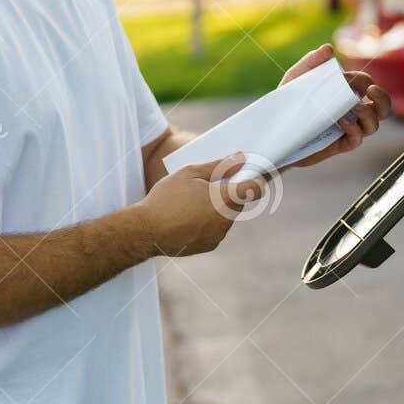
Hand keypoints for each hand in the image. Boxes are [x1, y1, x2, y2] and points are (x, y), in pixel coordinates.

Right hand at [135, 154, 262, 256]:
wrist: (145, 231)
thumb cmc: (166, 198)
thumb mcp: (190, 173)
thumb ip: (218, 165)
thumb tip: (241, 158)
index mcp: (225, 198)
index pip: (255, 187)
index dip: (258, 178)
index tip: (255, 172)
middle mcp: (227, 219)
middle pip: (239, 201)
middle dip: (229, 192)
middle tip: (211, 184)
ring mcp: (219, 234)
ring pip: (227, 215)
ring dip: (218, 208)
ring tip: (193, 201)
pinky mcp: (210, 244)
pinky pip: (216, 229)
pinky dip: (209, 222)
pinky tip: (189, 216)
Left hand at [278, 44, 392, 169]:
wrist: (275, 130)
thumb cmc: (287, 102)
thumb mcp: (296, 78)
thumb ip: (311, 62)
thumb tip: (329, 49)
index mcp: (346, 93)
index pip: (367, 85)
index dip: (366, 81)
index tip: (355, 80)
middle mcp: (351, 111)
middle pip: (382, 107)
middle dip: (383, 98)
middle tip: (372, 91)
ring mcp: (348, 128)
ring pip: (373, 125)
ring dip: (368, 114)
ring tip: (354, 107)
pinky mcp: (340, 144)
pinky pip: (357, 139)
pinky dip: (354, 129)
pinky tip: (341, 122)